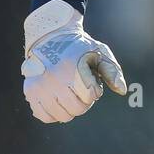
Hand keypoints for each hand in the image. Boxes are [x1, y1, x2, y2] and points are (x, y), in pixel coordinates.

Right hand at [20, 0, 127, 123]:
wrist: (51, 37)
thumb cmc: (80, 47)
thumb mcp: (100, 53)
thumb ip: (112, 72)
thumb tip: (122, 91)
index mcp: (74, 67)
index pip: (91, 95)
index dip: (95, 90)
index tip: (91, 80)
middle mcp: (55, 77)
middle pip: (77, 108)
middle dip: (84, 102)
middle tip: (81, 90)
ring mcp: (41, 86)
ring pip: (62, 115)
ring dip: (70, 109)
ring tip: (69, 93)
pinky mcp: (30, 91)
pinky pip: (44, 116)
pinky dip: (53, 114)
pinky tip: (57, 101)